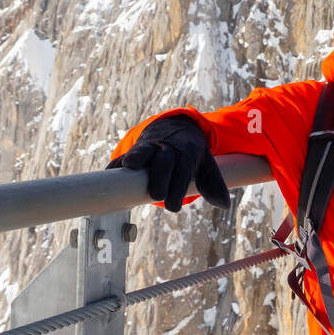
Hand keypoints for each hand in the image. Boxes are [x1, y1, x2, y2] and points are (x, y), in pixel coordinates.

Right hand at [107, 115, 229, 210]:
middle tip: (157, 196)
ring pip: (142, 151)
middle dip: (159, 177)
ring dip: (136, 158)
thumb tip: (224, 205)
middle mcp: (167, 147)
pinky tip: (108, 174)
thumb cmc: (191, 155)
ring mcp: (149, 147)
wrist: (176, 128)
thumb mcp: (206, 166)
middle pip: (163, 161)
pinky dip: (115, 166)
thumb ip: (214, 185)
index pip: (183, 169)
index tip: (174, 206)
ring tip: (129, 167)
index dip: (178, 187)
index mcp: (187, 152)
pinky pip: (122, 157)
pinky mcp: (133, 150)